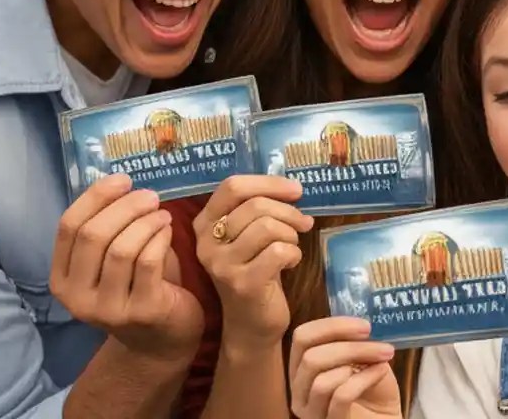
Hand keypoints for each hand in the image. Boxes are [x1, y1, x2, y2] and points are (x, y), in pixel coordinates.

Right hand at [51, 174, 203, 359]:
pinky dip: (160, 238)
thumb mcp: (111, 260)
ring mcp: (108, 309)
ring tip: (162, 214)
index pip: (68, 227)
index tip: (123, 179)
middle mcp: (77, 298)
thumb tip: (118, 182)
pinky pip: (148, 261)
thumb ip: (107, 228)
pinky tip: (169, 231)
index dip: (95, 197)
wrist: (162, 339)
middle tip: (150, 196)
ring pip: (121, 248)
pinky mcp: (141, 311)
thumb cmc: (138, 287)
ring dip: (146, 222)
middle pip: (94, 235)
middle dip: (125, 207)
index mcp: (62, 279)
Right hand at [192, 175, 313, 348]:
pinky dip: (293, 253)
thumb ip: (257, 210)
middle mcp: (206, 243)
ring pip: (267, 226)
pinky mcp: (243, 283)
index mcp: (204, 224)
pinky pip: (278, 251)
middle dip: (289, 212)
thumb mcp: (247, 237)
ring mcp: (222, 265)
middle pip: (255, 205)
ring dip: (291, 233)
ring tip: (292, 246)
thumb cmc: (256, 272)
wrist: (251, 325)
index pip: (233, 186)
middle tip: (303, 223)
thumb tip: (291, 187)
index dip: (268, 183)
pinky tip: (291, 262)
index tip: (296, 190)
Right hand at [288, 317, 401, 418]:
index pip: (302, 338)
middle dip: (348, 345)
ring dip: (357, 361)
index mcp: (302, 367)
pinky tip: (380, 372)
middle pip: (310, 357)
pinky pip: (340, 397)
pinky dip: (363, 379)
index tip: (364, 325)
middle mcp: (300, 391)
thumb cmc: (373, 391)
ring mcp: (311, 412)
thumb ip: (353, 342)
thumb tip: (359, 325)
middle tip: (377, 340)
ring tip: (382, 359)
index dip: (331, 326)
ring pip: (321, 380)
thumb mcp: (363, 359)